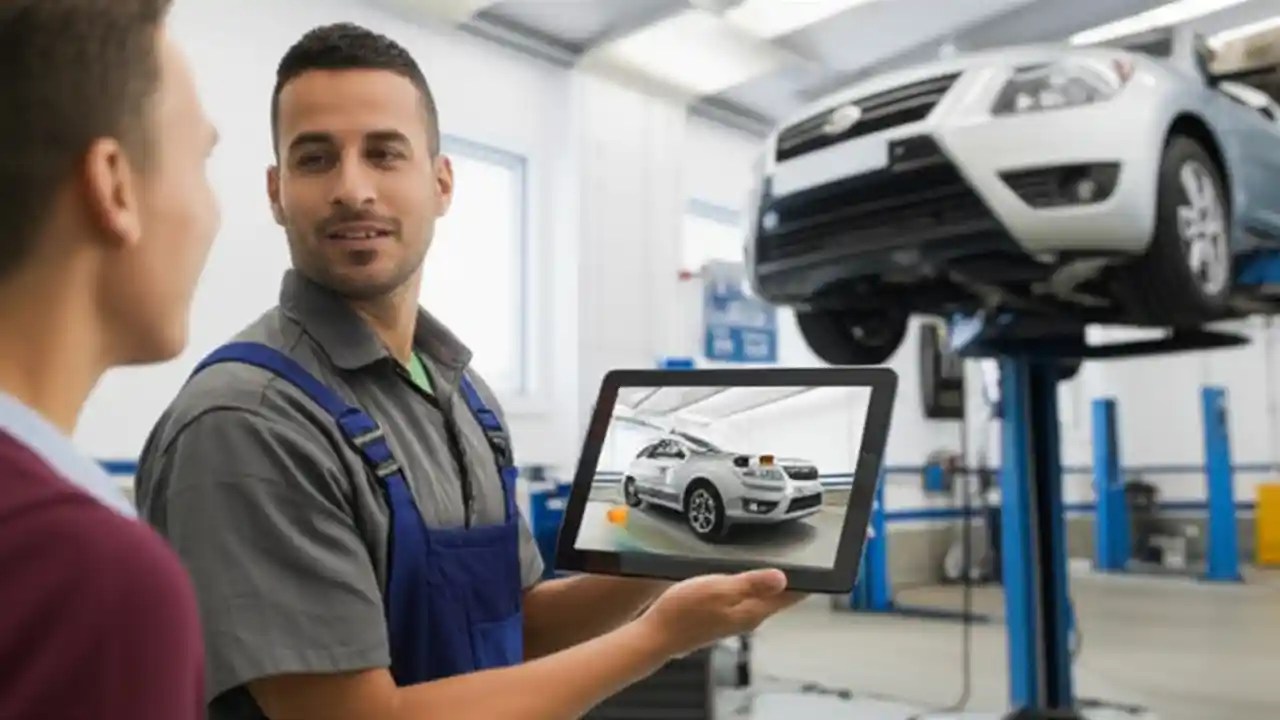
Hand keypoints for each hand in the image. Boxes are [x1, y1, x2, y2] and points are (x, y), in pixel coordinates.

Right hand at [636, 569, 803, 658]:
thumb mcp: (719, 589)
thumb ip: (751, 583)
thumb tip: (782, 578)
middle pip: (778, 597)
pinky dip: (750, 587)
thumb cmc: (684, 612)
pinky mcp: (719, 617)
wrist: (656, 636)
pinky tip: (743, 577)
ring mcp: (733, 619)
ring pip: (761, 599)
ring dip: (770, 584)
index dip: (807, 581)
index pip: (790, 596)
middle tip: (804, 560)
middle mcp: (747, 618)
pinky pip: (744, 600)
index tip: (821, 567)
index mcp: (753, 611)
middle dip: (791, 580)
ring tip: (779, 564)